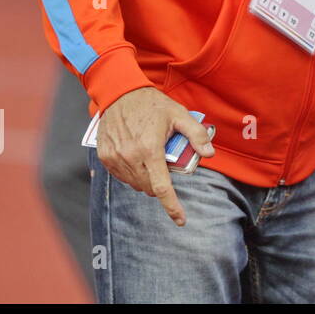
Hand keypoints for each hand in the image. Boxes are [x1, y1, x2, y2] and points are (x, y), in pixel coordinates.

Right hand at [96, 87, 214, 226]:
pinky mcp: (105, 157)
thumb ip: (197, 134)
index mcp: (150, 150)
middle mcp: (130, 157)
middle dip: (162, 185)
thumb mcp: (180, 114)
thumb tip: (209, 154)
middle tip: (167, 164)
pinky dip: (133, 174)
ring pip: (135, 184)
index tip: (181, 220)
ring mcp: (115, 158)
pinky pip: (122, 176)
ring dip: (147, 180)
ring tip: (152, 158)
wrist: (120, 93)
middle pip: (150, 188)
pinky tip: (138, 159)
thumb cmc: (153, 104)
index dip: (172, 206)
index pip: (162, 188)